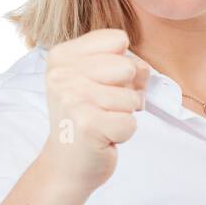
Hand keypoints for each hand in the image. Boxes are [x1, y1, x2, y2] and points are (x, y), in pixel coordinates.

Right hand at [39, 28, 149, 192]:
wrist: (67, 164)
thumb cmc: (86, 118)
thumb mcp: (95, 79)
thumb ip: (120, 61)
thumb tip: (143, 68)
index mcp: (62, 56)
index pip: (117, 40)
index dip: (121, 65)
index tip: (103, 85)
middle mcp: (62, 75)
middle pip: (128, 67)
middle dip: (127, 91)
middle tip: (105, 107)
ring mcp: (73, 100)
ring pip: (132, 97)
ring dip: (125, 114)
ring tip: (103, 122)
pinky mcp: (88, 126)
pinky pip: (131, 122)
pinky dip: (124, 133)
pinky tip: (104, 137)